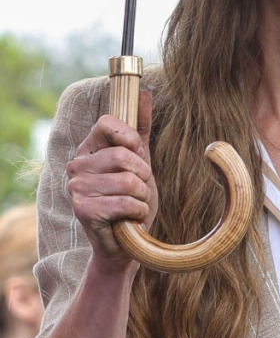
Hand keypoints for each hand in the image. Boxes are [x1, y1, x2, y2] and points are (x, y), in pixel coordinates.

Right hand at [66, 92, 157, 268]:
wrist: (125, 244)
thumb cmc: (131, 201)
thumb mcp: (140, 162)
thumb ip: (140, 129)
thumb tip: (145, 93)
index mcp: (88, 150)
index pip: (108, 124)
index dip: (131, 139)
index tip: (138, 156)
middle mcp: (76, 166)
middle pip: (123, 155)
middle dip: (143, 176)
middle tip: (139, 190)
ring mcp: (76, 188)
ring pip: (128, 180)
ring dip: (142, 197)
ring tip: (134, 205)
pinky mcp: (83, 210)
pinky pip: (126, 202)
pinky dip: (138, 212)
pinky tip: (130, 219)